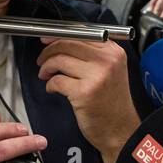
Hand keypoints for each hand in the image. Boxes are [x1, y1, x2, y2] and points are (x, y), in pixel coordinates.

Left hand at [36, 36, 139, 162]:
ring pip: (58, 60)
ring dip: (46, 68)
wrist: (120, 130)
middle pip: (67, 43)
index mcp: (114, 52)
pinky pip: (56, 81)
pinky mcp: (84, 93)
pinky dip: (50, 85)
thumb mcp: (110, 71)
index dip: (59, 35)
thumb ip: (91, 54)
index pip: (81, 32)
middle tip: (42, 60)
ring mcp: (97, 76)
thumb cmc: (112, 103)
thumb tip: (60, 40)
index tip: (47, 40)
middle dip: (48, 51)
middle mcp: (107, 61)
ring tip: (46, 75)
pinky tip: (54, 89)